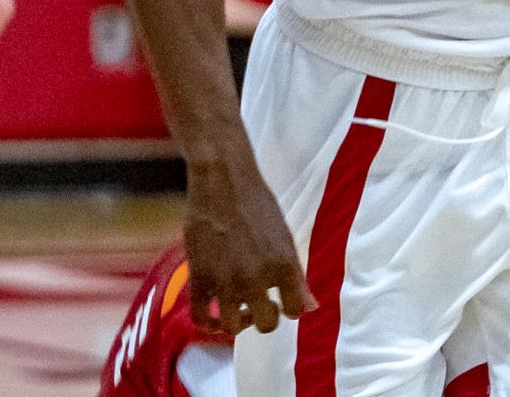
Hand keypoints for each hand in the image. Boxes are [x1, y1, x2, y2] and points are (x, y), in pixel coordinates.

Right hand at [183, 154, 314, 334]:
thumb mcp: (285, 237)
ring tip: (239, 308)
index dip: (291, 308)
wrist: (222, 181)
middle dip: (265, 318)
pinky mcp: (199, 278)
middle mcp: (255, 278)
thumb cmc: (257, 204)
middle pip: (266, 324)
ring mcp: (225, 281)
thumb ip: (297, 275)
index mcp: (283, 265)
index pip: (295, 311)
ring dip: (238, 323)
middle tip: (261, 305)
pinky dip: (208, 324)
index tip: (283, 301)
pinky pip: (200, 317)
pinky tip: (215, 316)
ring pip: (232, 327)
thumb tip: (311, 307)